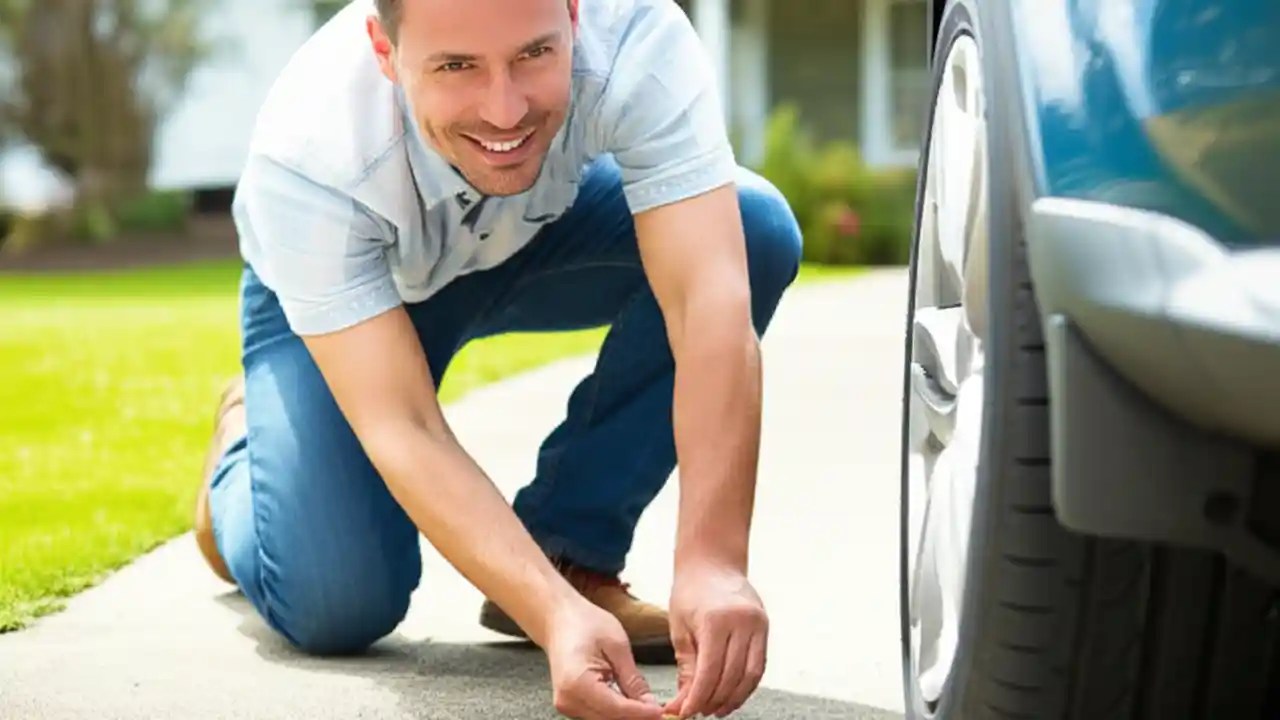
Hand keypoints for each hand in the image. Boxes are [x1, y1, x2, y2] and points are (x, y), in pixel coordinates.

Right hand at [543, 598, 665, 719]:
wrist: (558, 619)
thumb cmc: (583, 623)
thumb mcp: (616, 645)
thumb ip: (633, 679)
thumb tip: (650, 704)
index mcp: (577, 682)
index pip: (616, 709)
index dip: (642, 714)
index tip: (661, 713)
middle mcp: (568, 699)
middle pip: (610, 719)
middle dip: (636, 717)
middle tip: (659, 710)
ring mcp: (567, 705)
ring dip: (627, 716)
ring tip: (647, 705)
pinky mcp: (571, 705)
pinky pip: (598, 715)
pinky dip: (616, 712)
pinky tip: (631, 703)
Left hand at [664, 561, 768, 717]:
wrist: (712, 562)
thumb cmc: (690, 591)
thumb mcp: (679, 628)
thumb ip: (686, 667)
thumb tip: (683, 702)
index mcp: (716, 620)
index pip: (710, 671)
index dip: (698, 697)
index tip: (686, 712)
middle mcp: (742, 622)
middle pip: (732, 676)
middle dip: (715, 700)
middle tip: (700, 712)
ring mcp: (758, 623)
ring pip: (751, 675)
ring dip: (735, 697)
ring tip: (717, 709)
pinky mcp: (766, 626)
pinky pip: (759, 664)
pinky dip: (747, 683)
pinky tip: (733, 692)